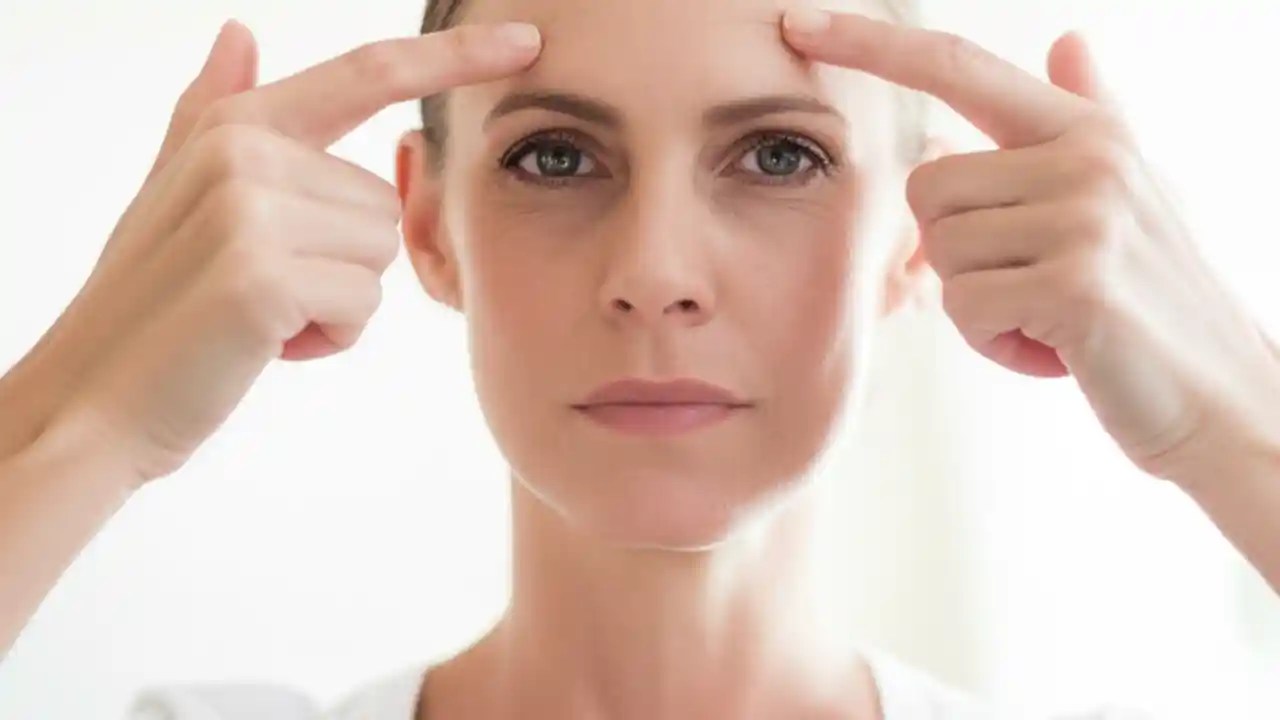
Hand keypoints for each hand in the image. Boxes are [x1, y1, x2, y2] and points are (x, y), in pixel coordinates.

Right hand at [43, 19, 541, 488]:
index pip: (368, 74)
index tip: (528, 41)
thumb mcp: (175, 194)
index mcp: (235, 124)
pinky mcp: (260, 273)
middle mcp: (242, 149)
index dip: (455, 55)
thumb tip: (240, 32)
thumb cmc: (154, 304)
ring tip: (261, 316)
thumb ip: (212, 110)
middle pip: (387, 202)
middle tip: (264, 292)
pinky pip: (363, 303)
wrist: (94, 400)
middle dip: (341, 263)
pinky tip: (263, 345)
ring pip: (382, 255)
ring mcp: (248, 207)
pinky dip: (327, 339)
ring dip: (337, 304)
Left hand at [782, 10, 1279, 485]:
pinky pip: (964, 307)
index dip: (871, 43)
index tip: (795, 24)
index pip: (957, 65)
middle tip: (1029, 288)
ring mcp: (1085, 214)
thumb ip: (1087, 115)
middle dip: (956, 255)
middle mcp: (1087, 156)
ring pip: (939, 252)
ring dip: (977, 305)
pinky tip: (1056, 351)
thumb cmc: (1151, 301)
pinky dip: (994, 344)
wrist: (1220, 398)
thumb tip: (1068, 41)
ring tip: (1048, 318)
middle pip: (924, 189)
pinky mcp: (1076, 280)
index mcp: (1085, 130)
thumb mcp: (1126, 193)